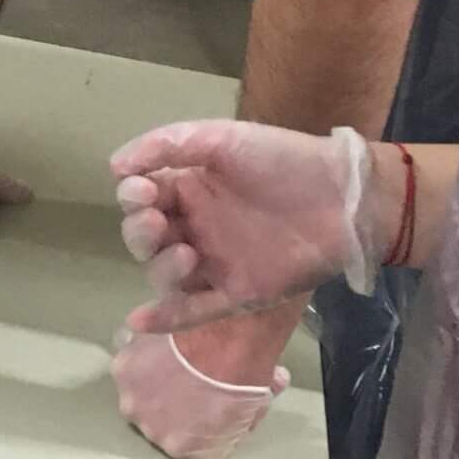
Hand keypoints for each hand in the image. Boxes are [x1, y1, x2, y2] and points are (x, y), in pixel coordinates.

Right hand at [110, 324, 288, 458]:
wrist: (221, 345)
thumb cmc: (244, 379)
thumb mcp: (257, 403)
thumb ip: (252, 407)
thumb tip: (275, 382)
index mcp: (185, 448)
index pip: (188, 440)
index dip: (198, 420)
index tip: (208, 401)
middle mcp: (153, 433)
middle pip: (158, 419)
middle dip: (170, 402)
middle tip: (189, 375)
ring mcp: (133, 401)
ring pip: (138, 390)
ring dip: (149, 376)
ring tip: (170, 352)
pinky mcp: (122, 369)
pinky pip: (129, 358)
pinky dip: (138, 346)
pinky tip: (155, 334)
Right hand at [113, 118, 381, 333]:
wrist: (343, 198)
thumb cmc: (282, 161)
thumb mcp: (221, 138)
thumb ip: (166, 145)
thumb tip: (114, 167)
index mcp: (190, 188)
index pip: (143, 198)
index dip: (134, 196)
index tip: (142, 191)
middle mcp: (196, 227)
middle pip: (146, 238)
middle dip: (139, 231)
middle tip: (157, 222)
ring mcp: (215, 263)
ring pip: (164, 274)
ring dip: (159, 266)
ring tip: (184, 253)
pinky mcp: (237, 295)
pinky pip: (194, 310)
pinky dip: (165, 317)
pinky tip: (139, 320)